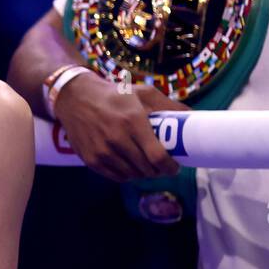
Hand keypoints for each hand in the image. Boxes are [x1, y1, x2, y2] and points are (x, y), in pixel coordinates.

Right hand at [52, 75, 181, 181]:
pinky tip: (130, 166)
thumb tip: (193, 117)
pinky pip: (116, 176)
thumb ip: (168, 106)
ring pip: (132, 175)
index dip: (170, 167)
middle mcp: (116, 138)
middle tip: (164, 165)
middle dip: (159, 171)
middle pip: (146, 169)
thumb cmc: (114, 94)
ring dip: (143, 173)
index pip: (157, 156)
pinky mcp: (90, 159)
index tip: (176, 166)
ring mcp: (102, 151)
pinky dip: (127, 174)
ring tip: (147, 165)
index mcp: (132, 121)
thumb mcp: (142, 92)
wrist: (75, 98)